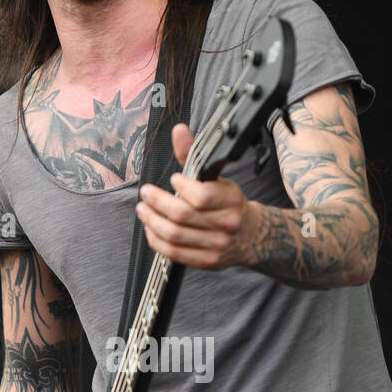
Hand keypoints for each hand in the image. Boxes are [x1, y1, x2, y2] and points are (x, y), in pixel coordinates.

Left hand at [134, 122, 258, 269]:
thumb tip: (178, 130)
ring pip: (175, 235)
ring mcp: (217, 246)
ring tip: (142, 209)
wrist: (248, 235)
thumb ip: (193, 154)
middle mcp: (227, 224)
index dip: (181, 187)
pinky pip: (174, 253)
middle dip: (157, 203)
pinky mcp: (207, 261)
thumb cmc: (225, 202)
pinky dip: (156, 240)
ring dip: (152, 221)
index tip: (173, 179)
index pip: (201, 196)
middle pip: (182, 215)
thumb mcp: (214, 176)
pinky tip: (150, 228)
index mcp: (232, 200)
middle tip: (145, 194)